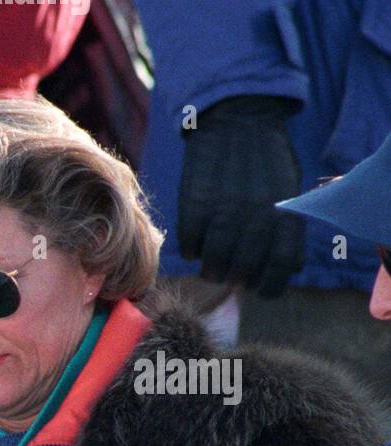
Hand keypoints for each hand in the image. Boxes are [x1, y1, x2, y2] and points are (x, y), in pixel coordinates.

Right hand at [177, 95, 304, 297]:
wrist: (238, 120)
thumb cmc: (267, 161)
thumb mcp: (290, 191)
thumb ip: (289, 229)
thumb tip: (288, 268)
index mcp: (285, 214)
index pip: (280, 268)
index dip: (269, 287)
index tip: (259, 289)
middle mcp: (256, 217)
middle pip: (243, 270)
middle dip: (236, 279)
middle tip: (230, 274)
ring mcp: (223, 212)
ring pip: (213, 264)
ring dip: (211, 270)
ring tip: (211, 266)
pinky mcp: (194, 206)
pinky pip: (189, 245)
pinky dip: (191, 250)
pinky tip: (196, 243)